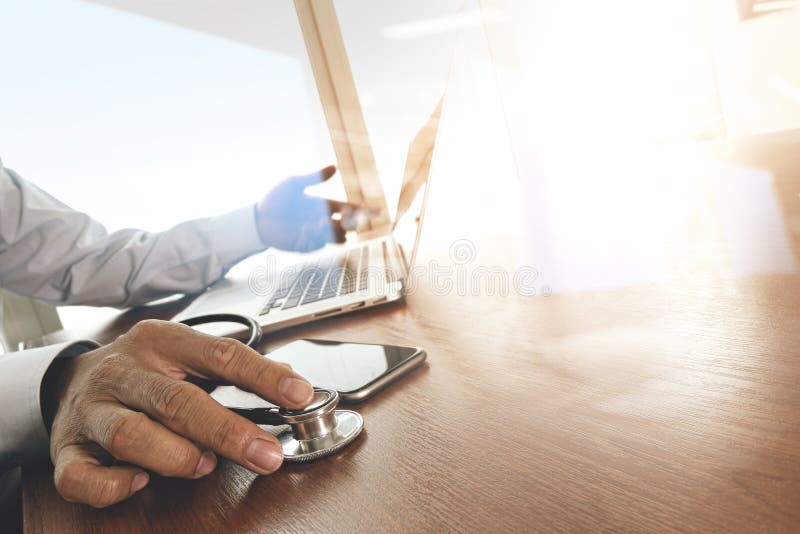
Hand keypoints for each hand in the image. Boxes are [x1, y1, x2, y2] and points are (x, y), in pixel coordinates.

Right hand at [48, 320, 313, 507]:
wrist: (71, 380)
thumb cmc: (144, 371)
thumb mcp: (187, 356)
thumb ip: (234, 369)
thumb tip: (291, 379)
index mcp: (161, 341)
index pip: (219, 354)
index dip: (262, 376)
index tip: (298, 395)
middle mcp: (124, 371)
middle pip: (177, 400)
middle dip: (228, 432)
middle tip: (266, 455)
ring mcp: (91, 410)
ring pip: (130, 434)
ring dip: (175, 457)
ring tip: (202, 464)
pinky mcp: (65, 450)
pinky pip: (82, 476)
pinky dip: (113, 486)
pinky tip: (139, 481)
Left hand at [255, 165, 375, 251]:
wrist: (259, 220)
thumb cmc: (275, 200)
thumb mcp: (294, 185)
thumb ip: (315, 178)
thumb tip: (335, 166)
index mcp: (324, 205)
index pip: (350, 208)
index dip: (364, 210)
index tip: (378, 211)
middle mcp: (324, 220)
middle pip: (350, 225)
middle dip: (352, 222)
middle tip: (345, 219)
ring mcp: (318, 235)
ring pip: (339, 237)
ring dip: (333, 231)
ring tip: (314, 224)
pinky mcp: (309, 246)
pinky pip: (321, 244)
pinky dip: (314, 237)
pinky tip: (300, 231)